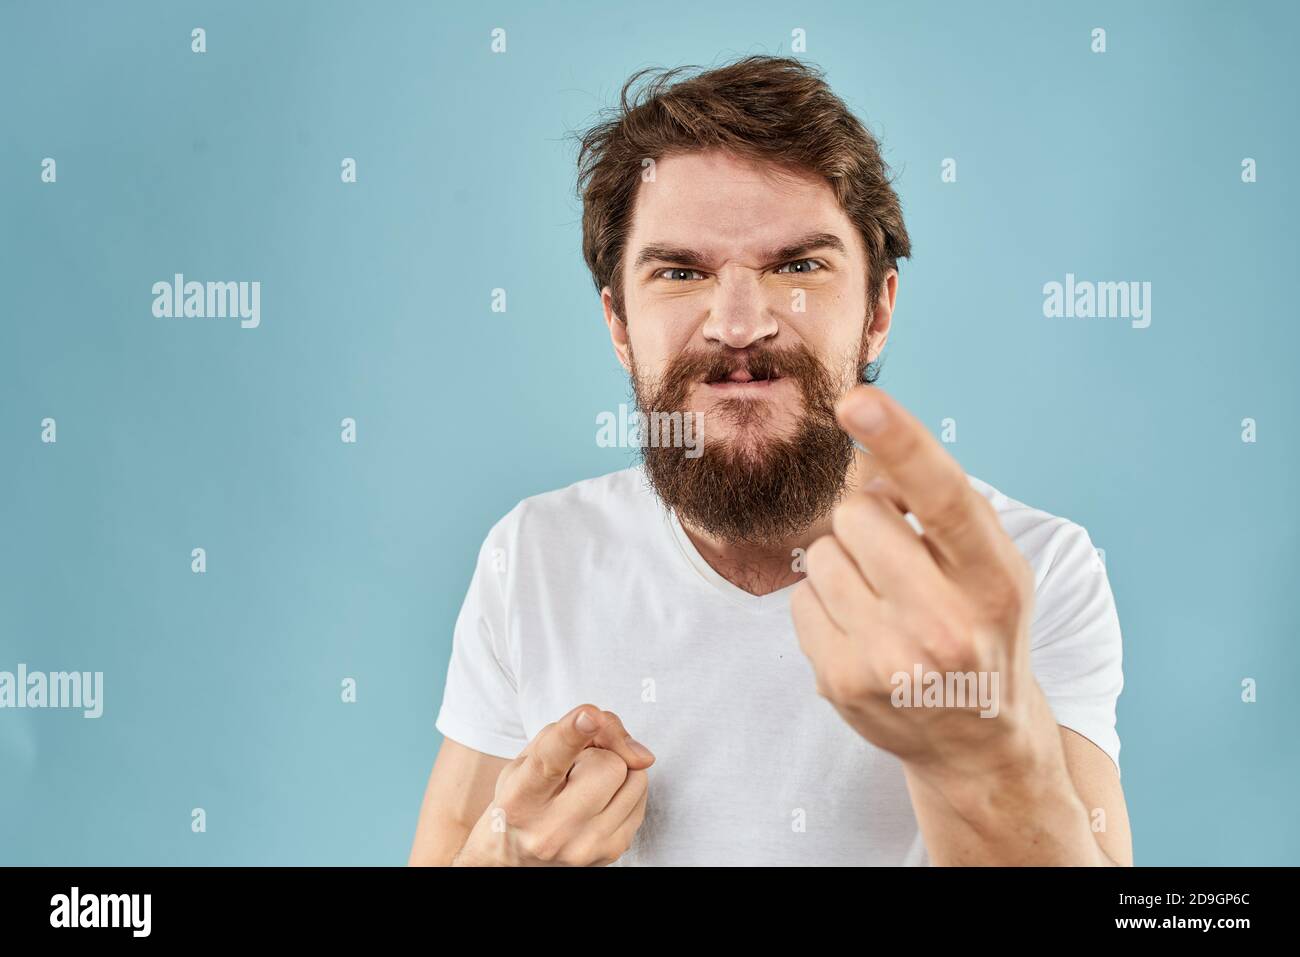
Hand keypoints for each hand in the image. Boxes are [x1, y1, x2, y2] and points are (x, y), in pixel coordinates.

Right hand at [454, 705, 653, 865]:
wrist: (517, 856)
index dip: (572, 733)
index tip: (589, 714)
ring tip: (587, 784)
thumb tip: (640, 753)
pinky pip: (642, 797)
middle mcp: (550, 831)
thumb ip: (573, 731)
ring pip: (634, 778)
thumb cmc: (525, 796)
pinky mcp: (611, 853)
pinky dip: (625, 789)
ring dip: (616, 771)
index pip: (550, 760)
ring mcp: (583, 847)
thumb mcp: (530, 755)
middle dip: (598, 754)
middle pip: (609, 764)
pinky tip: (600, 800)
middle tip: (576, 767)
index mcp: (519, 801)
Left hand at [792, 386, 1058, 786]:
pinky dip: (822, 606)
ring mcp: (891, 660)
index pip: (944, 497)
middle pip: (859, 513)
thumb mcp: (989, 567)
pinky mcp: (842, 682)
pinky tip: (861, 634)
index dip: (900, 441)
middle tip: (895, 561)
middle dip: (867, 522)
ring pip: (820, 553)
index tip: (857, 402)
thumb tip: (867, 454)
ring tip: (881, 603)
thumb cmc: (980, 630)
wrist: (978, 744)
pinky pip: (799, 598)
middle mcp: (947, 625)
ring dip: (842, 565)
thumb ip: (940, 507)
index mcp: (994, 581)